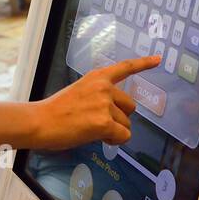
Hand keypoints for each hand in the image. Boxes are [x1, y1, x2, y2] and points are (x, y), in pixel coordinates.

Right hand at [33, 56, 159, 149]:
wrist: (40, 121)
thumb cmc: (54, 111)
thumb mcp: (78, 92)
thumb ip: (97, 96)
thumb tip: (110, 113)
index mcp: (97, 77)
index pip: (125, 67)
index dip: (144, 63)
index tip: (158, 59)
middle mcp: (104, 88)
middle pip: (130, 106)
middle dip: (120, 118)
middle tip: (99, 123)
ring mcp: (105, 104)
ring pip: (126, 124)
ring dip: (114, 131)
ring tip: (92, 130)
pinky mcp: (104, 123)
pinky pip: (123, 135)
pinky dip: (114, 140)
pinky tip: (99, 138)